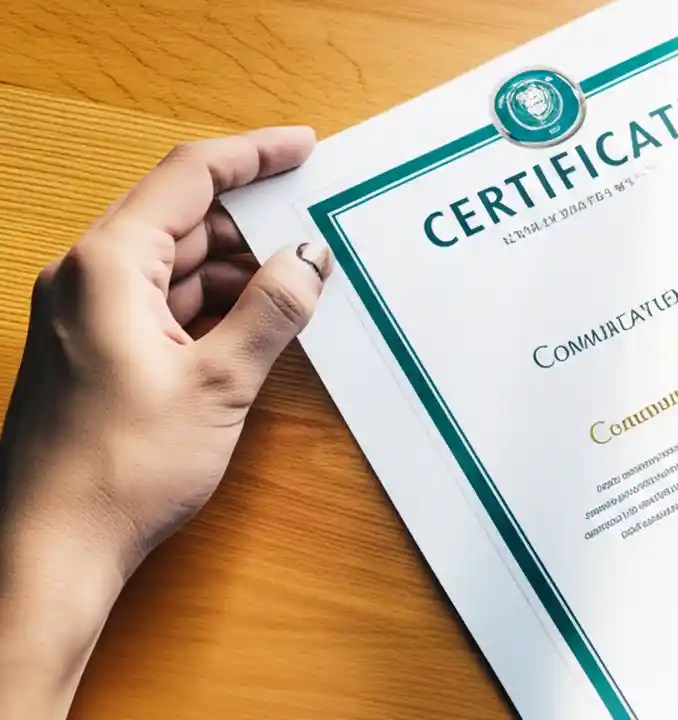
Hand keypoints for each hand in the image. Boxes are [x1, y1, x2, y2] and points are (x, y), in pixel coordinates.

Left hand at [0, 127, 329, 718]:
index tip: (304, 147)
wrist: (53, 549)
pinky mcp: (100, 348)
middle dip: (254, 218)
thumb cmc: (120, 469)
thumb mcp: (218, 384)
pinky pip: (166, 302)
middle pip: (183, 216)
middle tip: (320, 224)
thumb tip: (312, 258)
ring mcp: (90, 313)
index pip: (188, 176)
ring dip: (240, 266)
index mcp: (108, 265)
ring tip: (304, 276)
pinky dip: (216, 302)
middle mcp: (89, 276)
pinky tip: (263, 317)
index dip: (253, 155)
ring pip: (178, 262)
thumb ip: (272, 311)